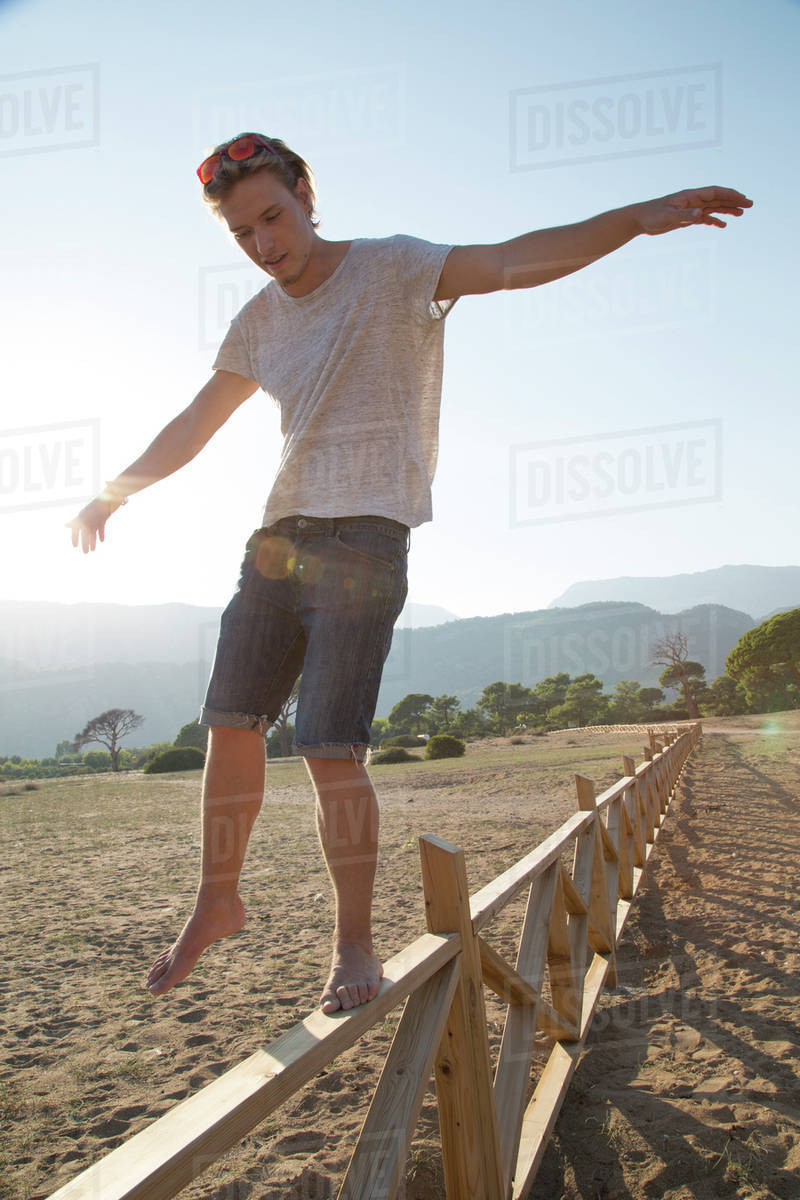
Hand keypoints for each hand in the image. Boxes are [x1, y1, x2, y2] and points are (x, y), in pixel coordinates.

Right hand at [65, 495, 118, 553]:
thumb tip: (65, 525)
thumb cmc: (98, 503)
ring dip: (93, 540)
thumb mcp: (87, 514)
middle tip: (85, 552)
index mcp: (82, 516)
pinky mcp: (103, 518)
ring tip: (93, 550)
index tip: (74, 546)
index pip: (76, 529)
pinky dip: (101, 534)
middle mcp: (88, 517)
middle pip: (85, 533)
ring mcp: (95, 518)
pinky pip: (101, 528)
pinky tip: (102, 540)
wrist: (112, 497)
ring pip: (93, 531)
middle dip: (84, 542)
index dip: (75, 537)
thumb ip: (76, 521)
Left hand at [637, 186, 752, 235]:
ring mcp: (690, 209)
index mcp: (690, 196)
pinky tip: (723, 225)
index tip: (743, 198)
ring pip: (713, 207)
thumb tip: (701, 214)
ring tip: (742, 213)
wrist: (639, 219)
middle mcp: (693, 201)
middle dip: (734, 201)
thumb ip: (685, 215)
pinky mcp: (686, 218)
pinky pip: (704, 217)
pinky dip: (715, 220)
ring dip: (728, 209)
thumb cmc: (652, 215)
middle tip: (750, 204)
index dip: (730, 194)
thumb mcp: (668, 216)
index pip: (715, 193)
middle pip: (718, 199)